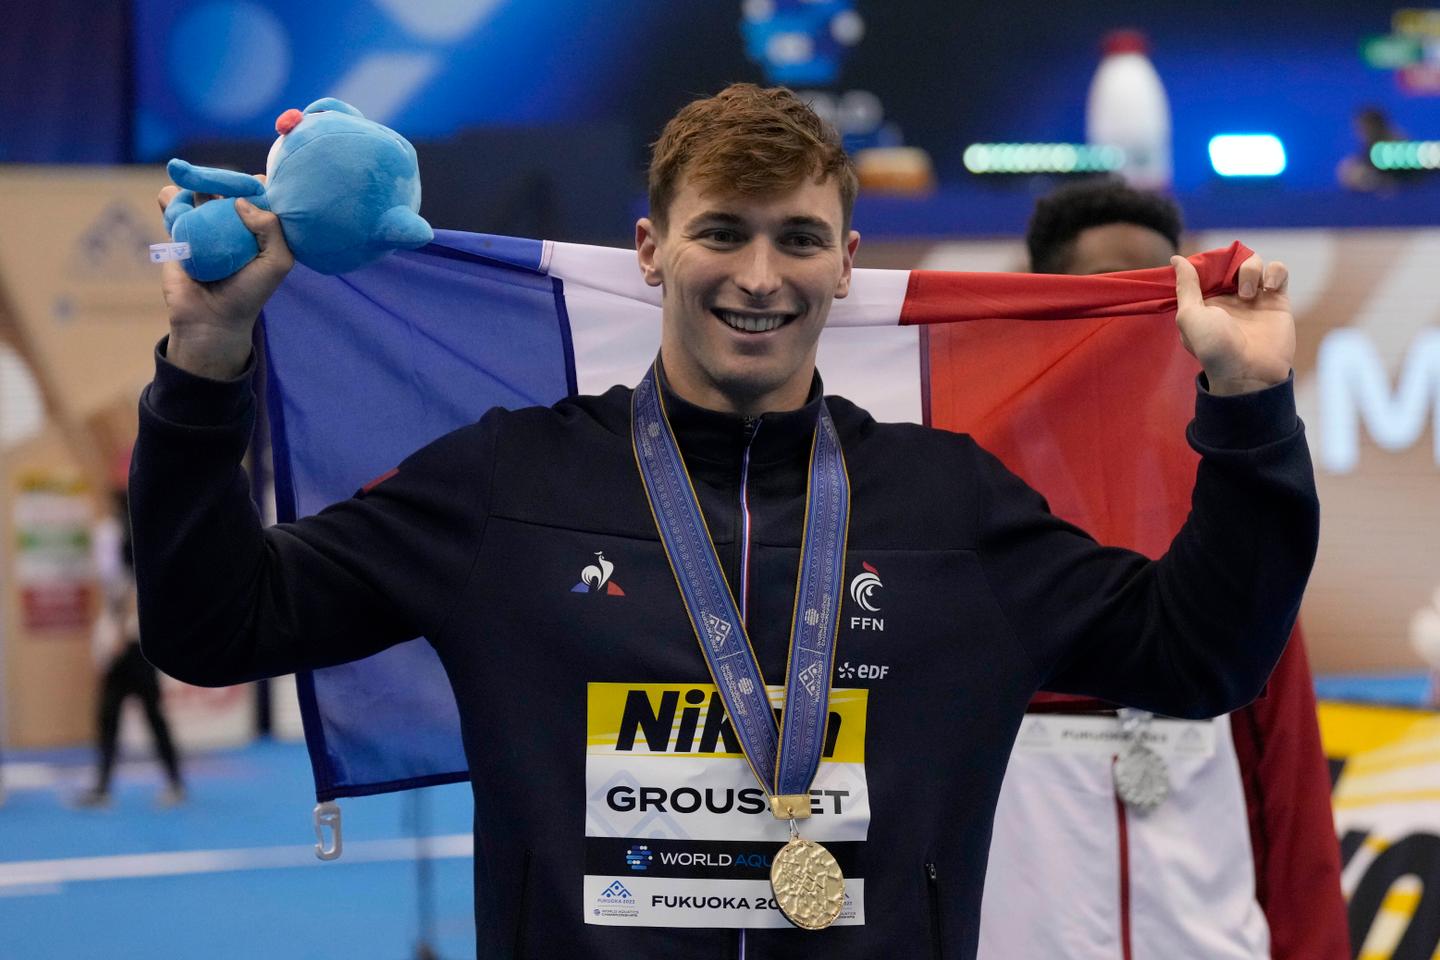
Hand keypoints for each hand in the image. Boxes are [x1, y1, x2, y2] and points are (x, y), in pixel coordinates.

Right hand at [156, 174, 292, 378]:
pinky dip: (172, 200)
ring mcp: (204, 223)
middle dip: (218, 177)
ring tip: (193, 201)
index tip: (253, 185)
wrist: (211, 319)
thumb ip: (273, 230)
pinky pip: (172, 203)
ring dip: (193, 184)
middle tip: (211, 185)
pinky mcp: (178, 229)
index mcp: (259, 224)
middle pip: (225, 184)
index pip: (258, 190)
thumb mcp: (277, 263)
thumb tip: (240, 201)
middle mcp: (232, 220)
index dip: (255, 182)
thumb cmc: (249, 293)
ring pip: (197, 188)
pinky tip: (177, 210)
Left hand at [1171, 253, 1293, 395]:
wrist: (1250, 372)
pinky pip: (1279, 271)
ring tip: (1247, 294)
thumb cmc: (1213, 347)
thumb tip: (1176, 259)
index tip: (1207, 267)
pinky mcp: (1277, 299)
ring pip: (1254, 262)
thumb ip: (1185, 286)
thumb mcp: (1190, 316)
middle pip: (1231, 261)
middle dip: (1230, 262)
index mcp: (1205, 300)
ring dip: (1251, 270)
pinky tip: (1269, 287)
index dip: (1207, 262)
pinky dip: (1275, 271)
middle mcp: (1229, 296)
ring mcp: (1254, 297)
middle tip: (1229, 281)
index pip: (1206, 268)